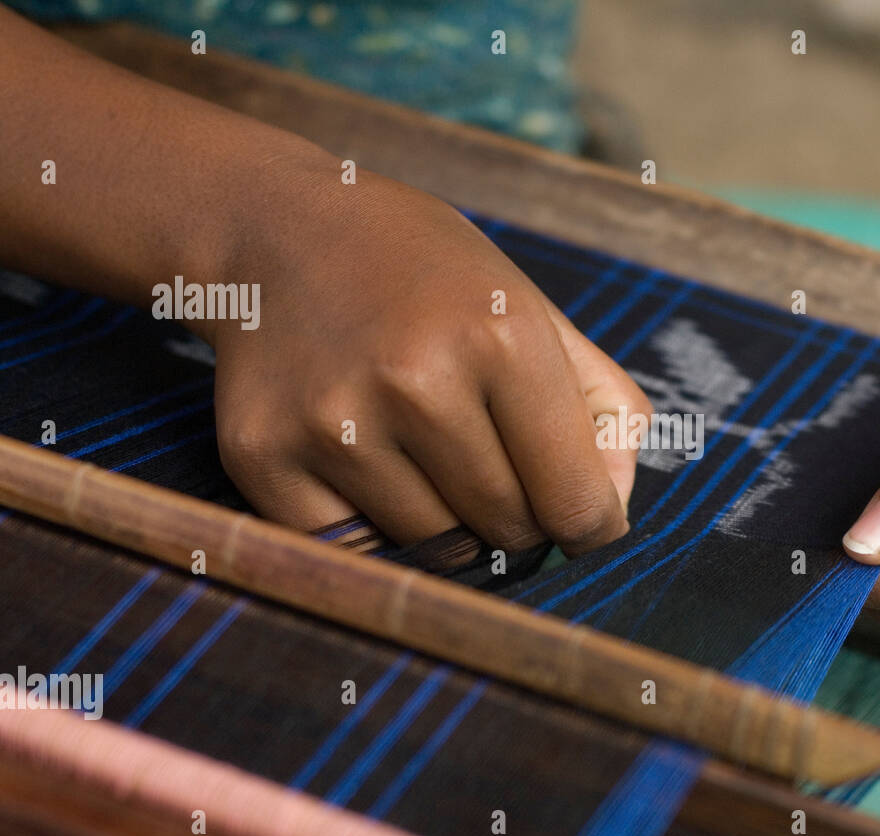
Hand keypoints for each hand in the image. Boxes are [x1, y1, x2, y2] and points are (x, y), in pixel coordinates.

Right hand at [205, 165, 648, 553]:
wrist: (277, 231)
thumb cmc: (429, 278)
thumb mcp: (533, 308)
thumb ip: (603, 407)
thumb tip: (610, 515)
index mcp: (501, 336)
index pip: (576, 502)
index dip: (591, 525)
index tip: (582, 521)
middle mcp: (416, 379)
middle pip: (508, 530)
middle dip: (517, 515)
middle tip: (490, 461)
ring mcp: (333, 423)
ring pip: (436, 548)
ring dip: (446, 522)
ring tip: (420, 449)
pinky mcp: (263, 457)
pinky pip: (355, 553)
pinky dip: (374, 530)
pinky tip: (364, 462)